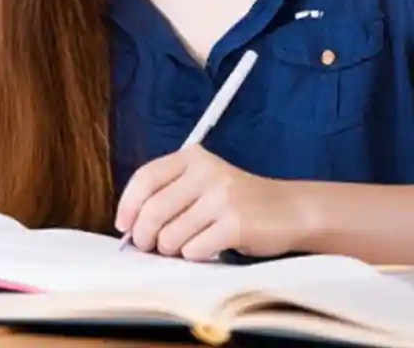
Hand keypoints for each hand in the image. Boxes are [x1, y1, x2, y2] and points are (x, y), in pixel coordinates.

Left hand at [114, 145, 313, 260]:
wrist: (290, 210)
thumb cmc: (238, 202)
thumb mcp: (202, 184)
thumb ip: (169, 194)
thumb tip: (130, 225)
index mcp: (192, 157)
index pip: (145, 178)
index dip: (128, 205)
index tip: (123, 226)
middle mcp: (206, 172)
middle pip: (153, 211)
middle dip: (144, 236)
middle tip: (149, 246)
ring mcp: (222, 196)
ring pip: (171, 235)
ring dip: (171, 249)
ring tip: (185, 246)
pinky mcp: (236, 223)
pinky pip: (195, 249)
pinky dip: (195, 255)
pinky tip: (207, 248)